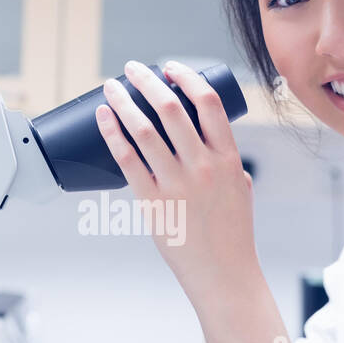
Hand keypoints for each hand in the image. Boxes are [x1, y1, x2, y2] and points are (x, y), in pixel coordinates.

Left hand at [95, 59, 259, 306]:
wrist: (223, 274)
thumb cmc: (232, 234)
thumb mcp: (241, 191)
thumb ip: (228, 164)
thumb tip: (212, 147)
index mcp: (228, 158)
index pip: (208, 103)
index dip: (186, 78)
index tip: (170, 68)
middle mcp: (202, 166)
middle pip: (170, 107)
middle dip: (147, 80)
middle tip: (132, 69)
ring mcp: (176, 184)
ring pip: (144, 129)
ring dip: (123, 101)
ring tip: (111, 86)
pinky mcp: (154, 203)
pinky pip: (127, 160)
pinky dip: (112, 133)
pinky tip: (102, 117)